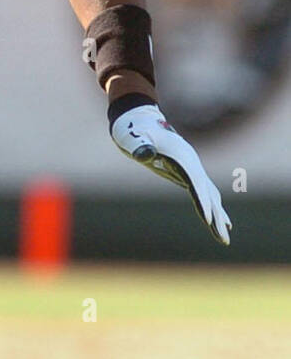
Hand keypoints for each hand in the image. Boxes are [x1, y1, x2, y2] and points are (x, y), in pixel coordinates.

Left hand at [110, 103, 231, 245]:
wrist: (138, 118)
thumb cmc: (134, 129)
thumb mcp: (134, 136)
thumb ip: (140, 145)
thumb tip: (144, 154)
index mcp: (181, 157)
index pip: (195, 184)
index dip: (202, 202)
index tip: (209, 220)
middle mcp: (191, 163)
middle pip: (207, 193)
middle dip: (215, 216)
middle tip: (223, 240)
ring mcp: (190, 166)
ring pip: (209, 194)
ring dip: (217, 215)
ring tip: (224, 237)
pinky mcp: (186, 170)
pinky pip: (203, 190)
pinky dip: (212, 205)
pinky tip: (217, 219)